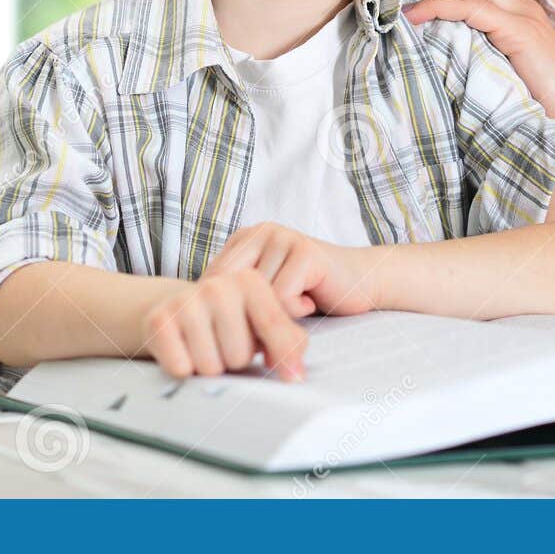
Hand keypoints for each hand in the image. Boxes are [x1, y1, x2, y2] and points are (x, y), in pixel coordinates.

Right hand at [140, 270, 309, 380]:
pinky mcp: (160, 321)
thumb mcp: (262, 323)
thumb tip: (295, 374)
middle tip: (226, 345)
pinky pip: (182, 368)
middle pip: (240, 355)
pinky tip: (183, 350)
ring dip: (210, 366)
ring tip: (206, 347)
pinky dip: (184, 368)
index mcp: (250, 281)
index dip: (285, 357)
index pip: (274, 328)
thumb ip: (287, 341)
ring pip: (211, 367)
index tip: (294, 377)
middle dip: (235, 360)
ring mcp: (187, 301)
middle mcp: (218, 285)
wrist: (176, 307)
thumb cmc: (228, 320)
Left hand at [207, 221, 375, 319]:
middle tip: (276, 318)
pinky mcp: (305, 251)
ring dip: (279, 312)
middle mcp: (260, 231)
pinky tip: (312, 296)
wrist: (362, 282)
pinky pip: (282, 297)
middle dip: (250, 315)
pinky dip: (298, 308)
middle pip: (232, 291)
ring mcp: (283, 236)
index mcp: (243, 239)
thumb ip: (234, 298)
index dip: (227, 312)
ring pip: (258, 297)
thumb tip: (192, 322)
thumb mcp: (263, 293)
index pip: (211, 283)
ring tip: (300, 300)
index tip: (253, 320)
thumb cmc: (309, 293)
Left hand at [376, 0, 554, 138]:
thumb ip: (468, 53)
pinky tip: (413, 17)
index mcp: (509, 7)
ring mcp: (521, 14)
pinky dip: (439, 6)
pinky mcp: (521, 33)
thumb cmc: (539, 106)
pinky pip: (473, 6)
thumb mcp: (494, 72)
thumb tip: (422, 53)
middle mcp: (515, 1)